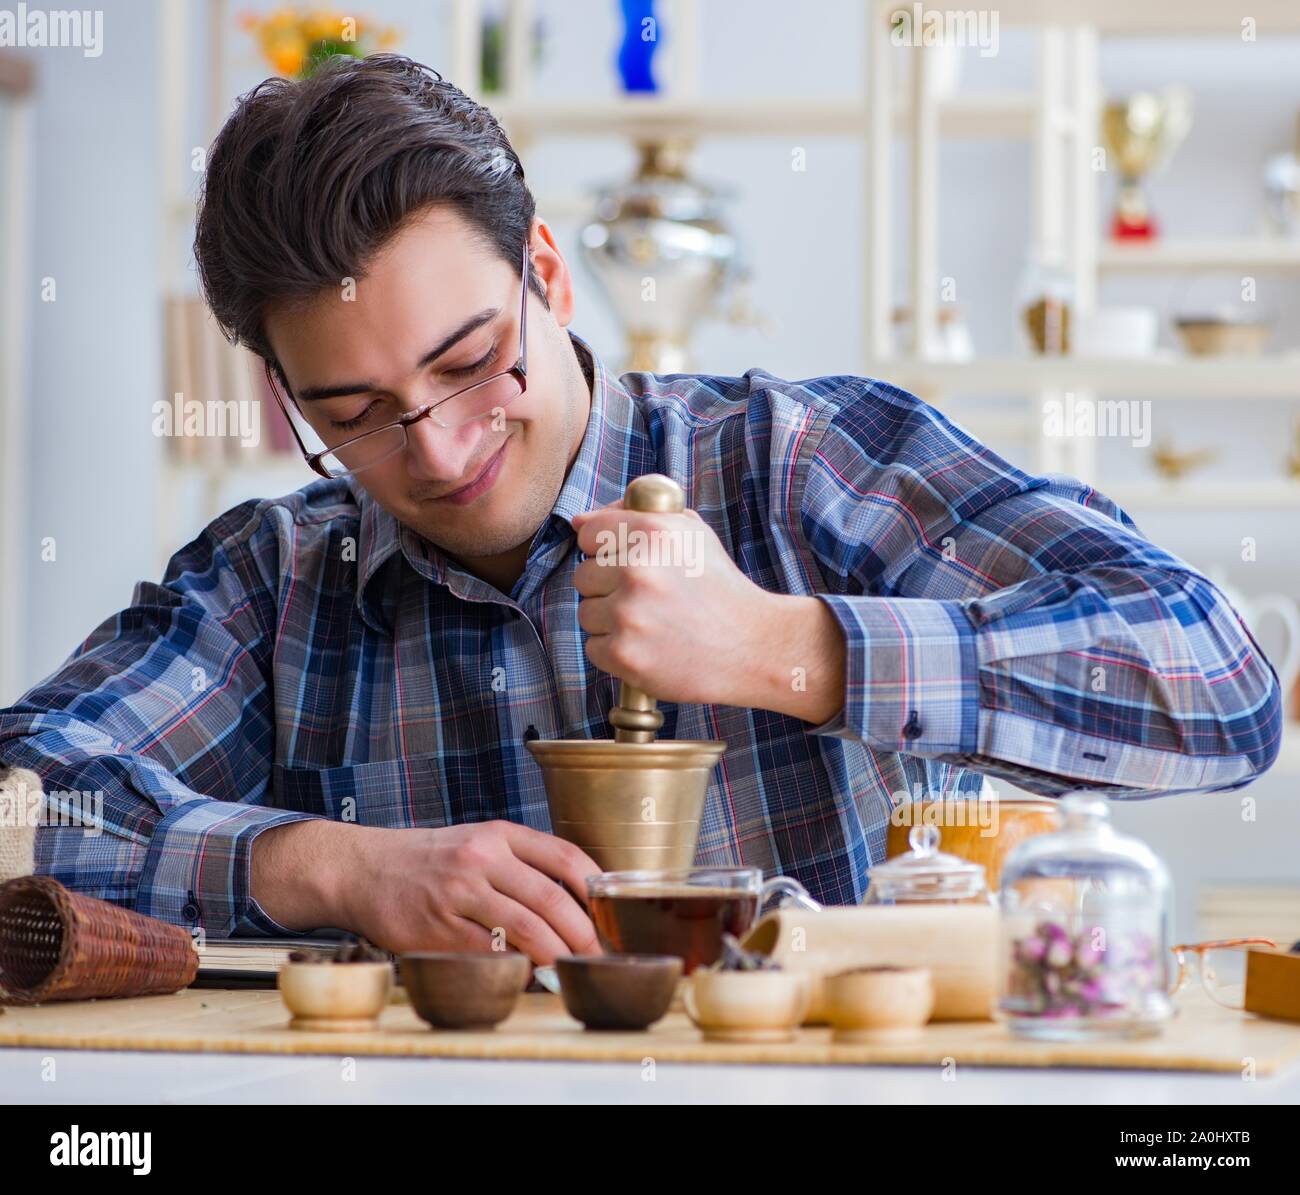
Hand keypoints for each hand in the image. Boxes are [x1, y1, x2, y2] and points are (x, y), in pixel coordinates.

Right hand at [254, 818, 602, 964]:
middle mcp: (481, 858)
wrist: (364, 869)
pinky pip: (488, 953)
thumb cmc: (431, 860)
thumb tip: (576, 904)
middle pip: (551, 898)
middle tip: (597, 954)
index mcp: (498, 835)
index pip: (563, 856)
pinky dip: (514, 967)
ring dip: (555, 954)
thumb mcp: (479, 842)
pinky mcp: (437, 929)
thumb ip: (523, 865)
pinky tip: (527, 974)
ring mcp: (458, 893)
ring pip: (524, 928)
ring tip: (571, 968)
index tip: (609, 913)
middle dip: (582, 932)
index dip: (595, 888)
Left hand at [571, 499, 766, 706]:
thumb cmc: (720, 589)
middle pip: (583, 575)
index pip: (588, 534)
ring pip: (586, 613)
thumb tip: (580, 522)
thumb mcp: (691, 534)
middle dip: (608, 587)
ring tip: (652, 624)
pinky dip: (616, 651)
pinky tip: (649, 647)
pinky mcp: (624, 655)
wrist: (753, 646)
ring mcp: (628, 615)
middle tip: (647, 599)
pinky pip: (594, 648)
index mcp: (651, 533)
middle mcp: (636, 570)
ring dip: (611, 621)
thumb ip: (637, 517)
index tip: (625, 563)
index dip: (605, 550)